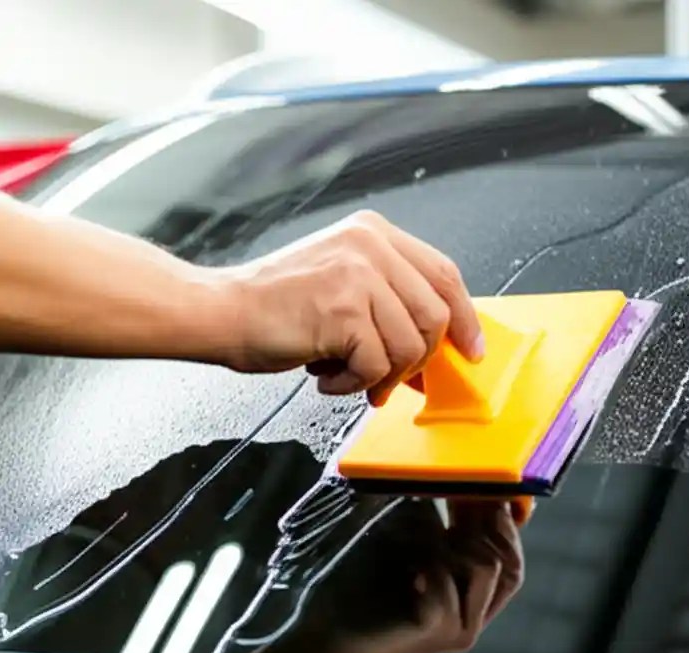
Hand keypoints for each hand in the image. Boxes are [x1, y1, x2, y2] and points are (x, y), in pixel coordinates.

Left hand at [180, 499, 524, 652]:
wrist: (323, 634)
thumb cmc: (361, 585)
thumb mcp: (408, 545)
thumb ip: (440, 524)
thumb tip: (464, 483)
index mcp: (468, 599)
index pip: (510, 562)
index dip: (505, 523)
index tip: (490, 489)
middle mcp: (470, 618)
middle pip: (511, 566)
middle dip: (489, 525)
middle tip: (462, 499)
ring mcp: (456, 630)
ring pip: (487, 567)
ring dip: (455, 545)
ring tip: (423, 547)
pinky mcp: (434, 631)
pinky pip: (447, 583)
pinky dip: (428, 570)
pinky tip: (409, 574)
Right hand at [212, 210, 483, 405]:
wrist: (219, 310)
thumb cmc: (274, 304)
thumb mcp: (343, 283)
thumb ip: (390, 301)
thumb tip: (438, 346)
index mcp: (375, 233)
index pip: (444, 274)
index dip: (465, 318)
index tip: (470, 349)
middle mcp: (370, 246)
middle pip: (436, 315)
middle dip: (419, 359)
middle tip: (392, 380)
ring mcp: (357, 276)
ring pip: (410, 346)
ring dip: (380, 376)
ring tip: (346, 375)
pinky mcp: (343, 311)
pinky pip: (377, 365)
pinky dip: (352, 384)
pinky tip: (324, 374)